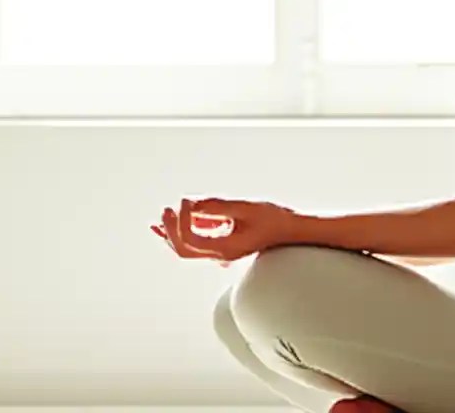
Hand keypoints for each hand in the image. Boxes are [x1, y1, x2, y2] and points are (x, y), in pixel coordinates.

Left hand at [150, 197, 298, 263]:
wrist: (292, 232)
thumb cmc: (275, 220)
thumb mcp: (246, 208)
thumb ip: (218, 207)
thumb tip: (192, 205)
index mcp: (226, 249)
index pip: (191, 240)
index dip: (182, 221)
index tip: (186, 201)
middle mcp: (220, 254)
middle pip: (184, 250)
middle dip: (170, 231)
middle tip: (166, 209)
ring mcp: (221, 251)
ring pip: (187, 248)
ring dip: (172, 232)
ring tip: (163, 215)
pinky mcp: (222, 243)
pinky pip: (197, 241)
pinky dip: (183, 230)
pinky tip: (175, 217)